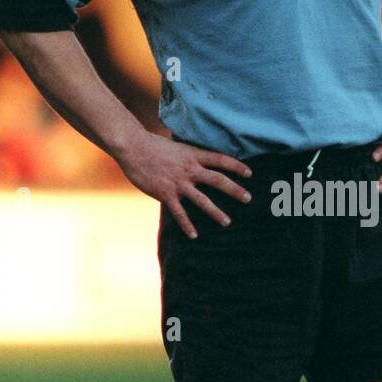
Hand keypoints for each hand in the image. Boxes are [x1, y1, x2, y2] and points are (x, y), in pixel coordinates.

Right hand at [116, 129, 251, 238]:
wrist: (132, 147)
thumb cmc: (151, 145)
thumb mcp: (175, 146)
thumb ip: (187, 155)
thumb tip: (196, 159)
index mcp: (193, 155)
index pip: (221, 160)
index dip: (237, 166)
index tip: (250, 174)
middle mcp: (189, 169)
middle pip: (218, 180)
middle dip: (235, 190)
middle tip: (248, 199)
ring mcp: (178, 183)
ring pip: (202, 200)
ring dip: (216, 212)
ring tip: (227, 222)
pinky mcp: (165, 194)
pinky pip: (179, 213)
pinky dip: (187, 225)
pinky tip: (194, 235)